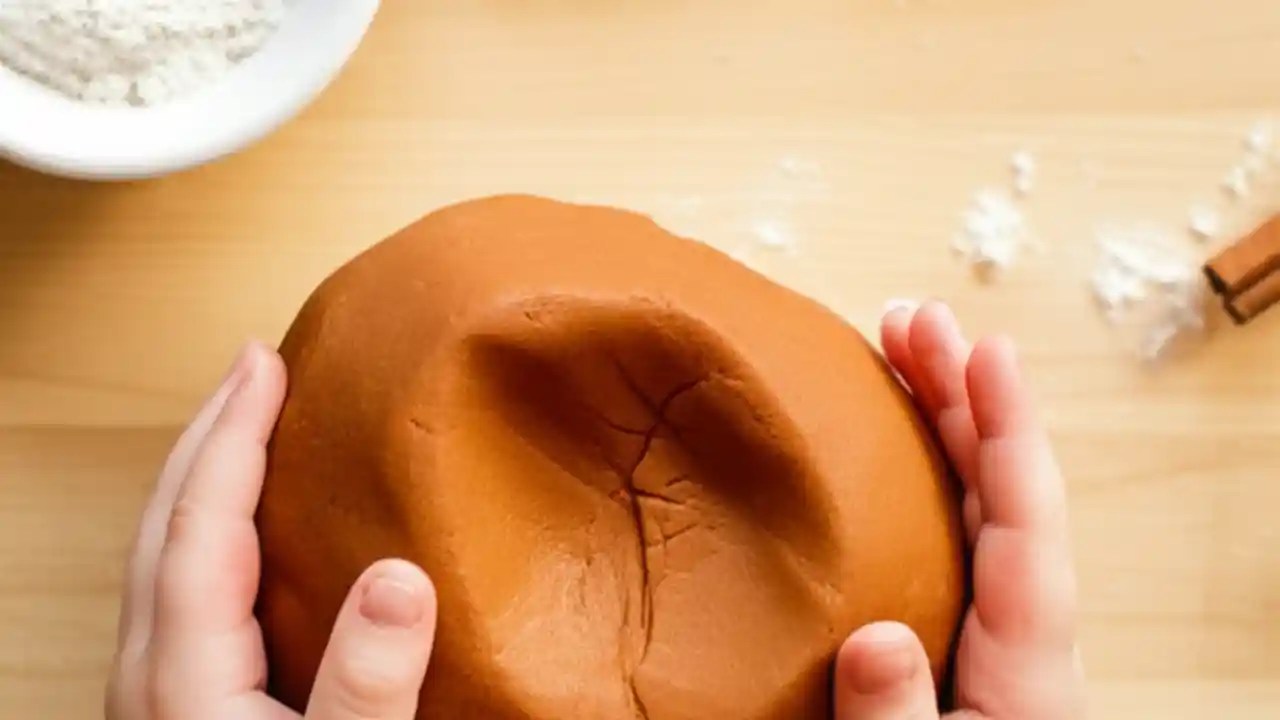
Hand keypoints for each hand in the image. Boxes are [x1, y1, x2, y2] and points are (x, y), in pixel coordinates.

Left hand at [106, 343, 438, 719]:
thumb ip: (367, 684)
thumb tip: (399, 578)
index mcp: (185, 678)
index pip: (201, 525)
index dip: (232, 434)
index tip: (265, 361)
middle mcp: (150, 673)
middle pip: (164, 523)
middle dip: (209, 434)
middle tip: (254, 366)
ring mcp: (155, 691)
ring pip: (164, 551)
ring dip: (204, 474)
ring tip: (247, 424)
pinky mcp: (178, 706)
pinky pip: (179, 581)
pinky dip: (210, 522)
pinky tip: (250, 525)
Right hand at [833, 302, 1084, 718]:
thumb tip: (878, 635)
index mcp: (1027, 669)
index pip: (1026, 525)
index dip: (1009, 429)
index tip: (986, 349)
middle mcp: (1021, 631)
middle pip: (1006, 488)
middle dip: (963, 394)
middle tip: (913, 319)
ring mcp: (992, 625)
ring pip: (978, 496)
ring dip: (943, 415)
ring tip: (900, 347)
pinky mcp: (958, 631)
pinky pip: (953, 526)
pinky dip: (925, 467)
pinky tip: (890, 439)